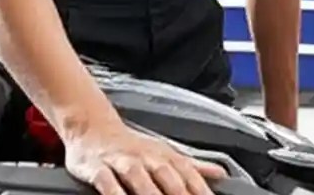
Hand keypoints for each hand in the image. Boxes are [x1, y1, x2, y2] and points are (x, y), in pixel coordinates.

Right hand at [65, 120, 227, 194]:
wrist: (92, 126)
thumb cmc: (133, 146)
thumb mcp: (165, 152)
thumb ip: (193, 166)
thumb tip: (222, 173)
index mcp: (165, 156)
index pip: (188, 175)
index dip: (201, 191)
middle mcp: (145, 157)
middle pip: (167, 176)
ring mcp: (121, 161)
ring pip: (138, 178)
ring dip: (150, 194)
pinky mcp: (96, 168)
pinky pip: (106, 181)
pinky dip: (114, 193)